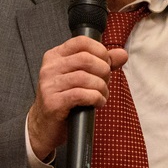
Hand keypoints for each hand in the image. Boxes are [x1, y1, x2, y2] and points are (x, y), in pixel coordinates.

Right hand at [26, 37, 127, 159]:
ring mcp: (49, 85)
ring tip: (102, 95)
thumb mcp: (82, 77)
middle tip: (105, 82)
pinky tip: (98, 102)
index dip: (100, 51)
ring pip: (85, 77)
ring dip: (101, 87)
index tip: (106, 63)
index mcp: (55, 56)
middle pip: (86, 59)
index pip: (81, 42)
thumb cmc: (65, 99)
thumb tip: (122, 54)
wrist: (45, 126)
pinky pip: (81, 94)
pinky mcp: (53, 102)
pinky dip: (96, 98)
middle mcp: (49, 67)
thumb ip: (101, 63)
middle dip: (103, 71)